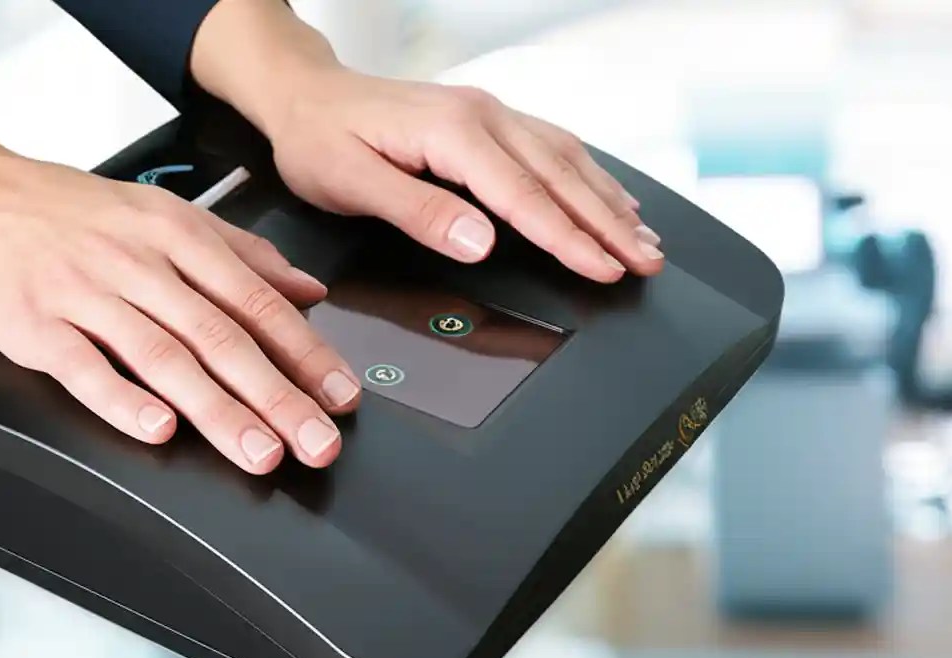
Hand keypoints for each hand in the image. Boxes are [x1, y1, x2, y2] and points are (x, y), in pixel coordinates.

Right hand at [0, 116, 361, 472]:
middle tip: (317, 442)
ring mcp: (87, 294)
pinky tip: (158, 429)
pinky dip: (122, 399)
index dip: (306, 352)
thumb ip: (245, 255)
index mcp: (180, 238)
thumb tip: (310, 290)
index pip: (257, 302)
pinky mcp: (35, 325)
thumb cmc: (77, 214)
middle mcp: (140, 265)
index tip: (341, 395)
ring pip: (163, 356)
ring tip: (259, 453)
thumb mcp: (169, 217)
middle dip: (277, 395)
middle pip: (220, 336)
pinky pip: (83, 366)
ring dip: (217, 410)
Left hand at [192, 1, 662, 283]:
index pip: (524, 196)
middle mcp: (483, 116)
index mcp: (452, 132)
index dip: (569, 238)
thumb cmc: (320, 138)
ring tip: (644, 241)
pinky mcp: (490, 120)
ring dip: (608, 202)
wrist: (305, 94)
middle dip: (608, 225)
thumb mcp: (351, 181)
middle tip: (645, 264)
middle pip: (561, 176)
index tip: (604, 269)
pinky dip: (590, 178)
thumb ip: (418, 211)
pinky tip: (609, 199)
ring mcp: (491, 114)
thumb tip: (479, 241)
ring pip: (567, 159)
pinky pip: (554, 147)